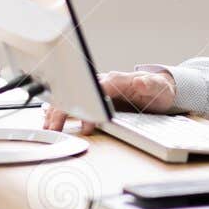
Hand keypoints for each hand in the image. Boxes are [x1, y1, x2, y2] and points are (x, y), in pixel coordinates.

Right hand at [41, 70, 175, 133]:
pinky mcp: (94, 97)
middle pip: (77, 93)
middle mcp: (103, 82)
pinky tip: (48, 118)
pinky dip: (60, 109)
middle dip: (64, 110)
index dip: (90, 108)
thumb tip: (142, 82)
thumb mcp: (159, 88)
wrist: (158, 87)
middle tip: (55, 128)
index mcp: (116, 80)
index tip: (86, 124)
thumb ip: (151, 85)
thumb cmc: (158, 90)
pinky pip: (73, 100)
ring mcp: (97, 89)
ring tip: (48, 128)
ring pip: (71, 97)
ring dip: (57, 111)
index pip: (97, 90)